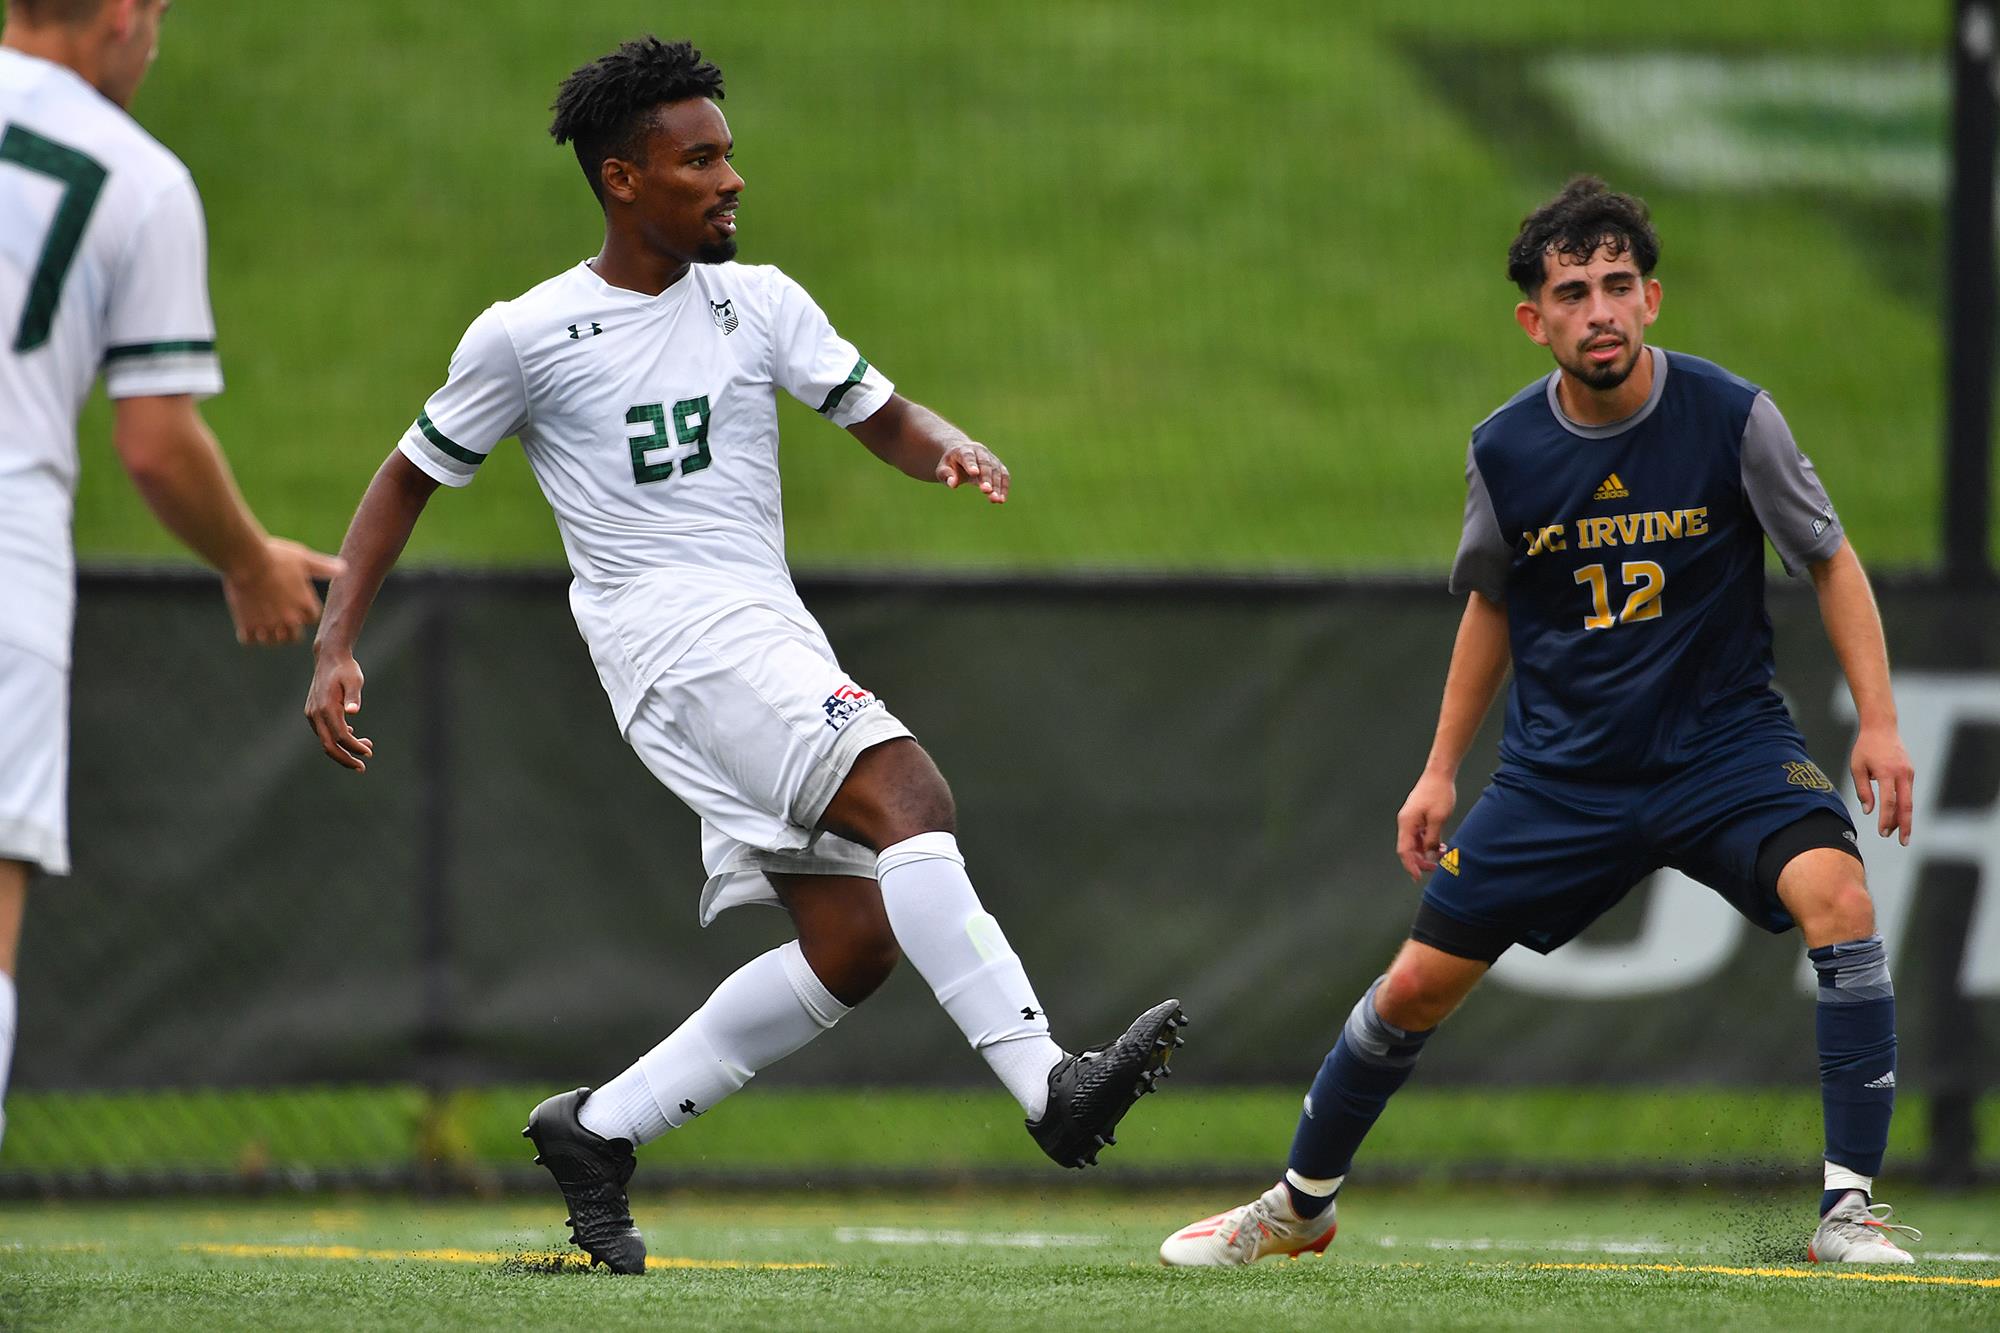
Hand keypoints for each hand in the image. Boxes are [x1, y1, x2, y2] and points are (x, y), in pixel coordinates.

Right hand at [222, 537, 344, 645]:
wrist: (247, 560)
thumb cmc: (277, 557)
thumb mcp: (304, 558)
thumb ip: (323, 567)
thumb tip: (344, 569)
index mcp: (305, 604)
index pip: (312, 618)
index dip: (305, 612)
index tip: (296, 604)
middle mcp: (289, 618)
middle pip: (294, 636)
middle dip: (290, 629)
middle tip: (280, 618)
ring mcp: (268, 624)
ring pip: (273, 641)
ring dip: (271, 635)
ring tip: (265, 624)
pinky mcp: (247, 624)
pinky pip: (251, 640)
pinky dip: (250, 635)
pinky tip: (248, 624)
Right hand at [304, 651, 373, 771]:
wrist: (329, 657)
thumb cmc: (346, 669)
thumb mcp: (354, 680)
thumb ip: (353, 696)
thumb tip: (354, 711)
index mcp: (326, 708)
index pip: (340, 736)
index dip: (354, 748)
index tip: (369, 753)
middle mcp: (315, 714)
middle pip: (328, 746)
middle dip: (346, 758)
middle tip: (363, 767)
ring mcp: (311, 714)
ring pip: (325, 740)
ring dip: (344, 749)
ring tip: (366, 748)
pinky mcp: (312, 712)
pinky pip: (323, 733)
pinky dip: (337, 739)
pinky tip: (353, 736)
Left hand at [937, 442, 1008, 502]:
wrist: (962, 454)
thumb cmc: (951, 464)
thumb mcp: (943, 469)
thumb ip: (946, 475)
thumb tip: (953, 484)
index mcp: (964, 450)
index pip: (968, 456)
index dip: (971, 464)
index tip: (974, 473)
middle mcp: (980, 452)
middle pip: (985, 464)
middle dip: (986, 477)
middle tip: (986, 491)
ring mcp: (991, 458)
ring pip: (997, 470)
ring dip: (997, 485)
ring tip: (996, 500)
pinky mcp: (998, 466)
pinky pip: (1004, 476)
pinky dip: (1004, 487)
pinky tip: (1002, 499)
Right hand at [1396, 769, 1456, 881]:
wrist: (1439, 774)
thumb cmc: (1438, 793)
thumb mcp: (1438, 819)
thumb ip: (1432, 839)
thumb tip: (1429, 856)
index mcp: (1407, 823)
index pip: (1404, 851)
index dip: (1410, 866)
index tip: (1418, 877)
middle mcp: (1406, 822)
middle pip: (1409, 849)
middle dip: (1421, 861)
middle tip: (1436, 867)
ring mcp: (1411, 819)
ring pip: (1415, 843)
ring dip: (1426, 852)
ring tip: (1442, 855)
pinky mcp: (1418, 817)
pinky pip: (1420, 835)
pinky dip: (1428, 843)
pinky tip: (1440, 846)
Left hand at [1850, 723, 1913, 844]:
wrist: (1881, 727)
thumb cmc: (1865, 748)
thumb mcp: (1857, 767)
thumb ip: (1863, 790)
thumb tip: (1869, 811)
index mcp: (1888, 773)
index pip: (1889, 801)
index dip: (1886, 819)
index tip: (1882, 833)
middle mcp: (1902, 774)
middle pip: (1906, 805)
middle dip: (1904, 825)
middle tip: (1902, 841)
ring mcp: (1909, 773)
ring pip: (1908, 801)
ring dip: (1903, 818)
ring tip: (1897, 834)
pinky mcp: (1910, 772)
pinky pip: (1907, 793)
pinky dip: (1903, 806)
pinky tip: (1896, 816)